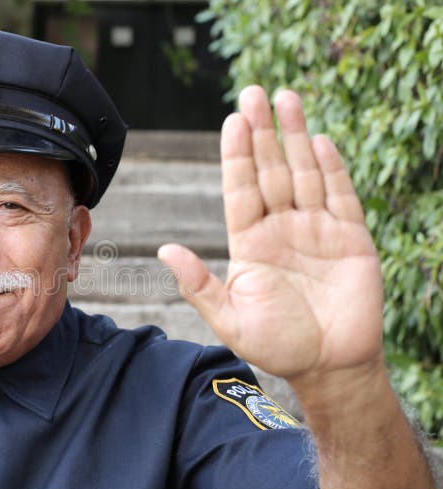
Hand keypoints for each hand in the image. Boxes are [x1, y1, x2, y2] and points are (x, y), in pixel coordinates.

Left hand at [159, 85, 383, 383]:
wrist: (329, 367)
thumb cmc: (276, 345)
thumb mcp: (229, 319)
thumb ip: (199, 284)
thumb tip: (165, 250)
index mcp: (250, 242)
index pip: (241, 189)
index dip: (237, 156)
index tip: (232, 122)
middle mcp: (282, 228)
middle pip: (270, 170)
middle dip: (262, 132)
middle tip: (253, 93)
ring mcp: (317, 230)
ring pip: (304, 173)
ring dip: (295, 137)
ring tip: (286, 98)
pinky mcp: (351, 239)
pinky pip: (341, 197)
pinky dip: (332, 169)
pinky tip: (319, 141)